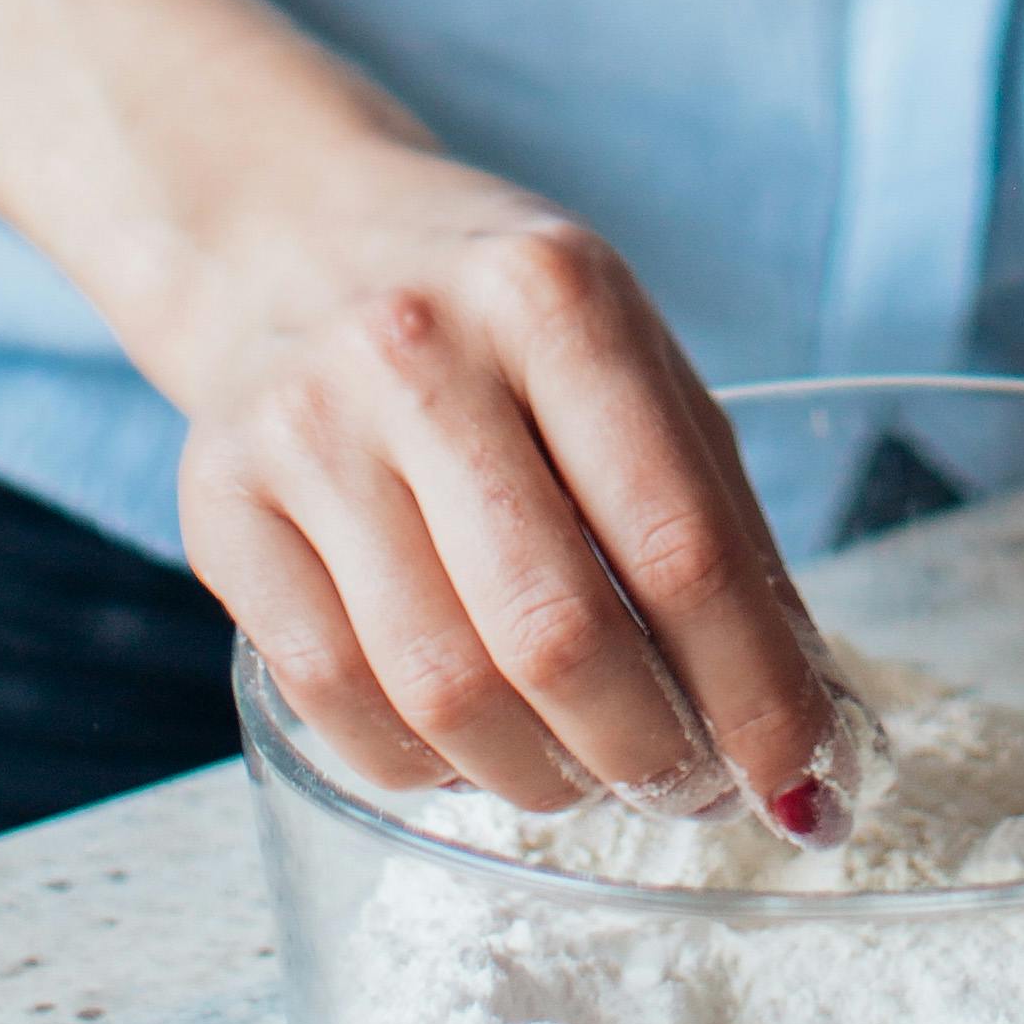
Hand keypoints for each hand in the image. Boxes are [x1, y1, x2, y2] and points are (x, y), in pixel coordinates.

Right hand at [164, 133, 845, 823]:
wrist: (285, 232)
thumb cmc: (491, 315)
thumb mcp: (624, 350)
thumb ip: (711, 512)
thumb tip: (801, 719)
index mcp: (553, 296)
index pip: (681, 542)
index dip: (757, 692)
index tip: (804, 784)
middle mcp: (418, 349)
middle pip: (559, 634)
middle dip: (651, 754)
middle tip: (691, 791)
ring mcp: (306, 427)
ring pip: (443, 691)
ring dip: (541, 777)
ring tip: (585, 772)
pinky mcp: (219, 503)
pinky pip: (332, 699)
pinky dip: (422, 765)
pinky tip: (469, 749)